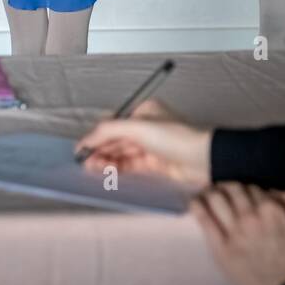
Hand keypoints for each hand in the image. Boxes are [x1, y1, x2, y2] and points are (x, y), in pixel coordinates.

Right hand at [75, 97, 212, 187]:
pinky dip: (117, 168)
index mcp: (144, 112)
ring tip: (93, 169)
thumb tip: (86, 139)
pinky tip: (106, 172)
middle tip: (84, 162)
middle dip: (99, 150)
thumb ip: (109, 130)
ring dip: (106, 160)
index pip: (113, 123)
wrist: (204, 159)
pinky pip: (130, 166)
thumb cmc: (176, 137)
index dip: (95, 136)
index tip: (80, 149)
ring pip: (121, 154)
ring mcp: (150, 147)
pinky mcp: (155, 164)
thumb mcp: (138, 127)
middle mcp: (146, 127)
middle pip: (115, 140)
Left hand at [191, 184, 284, 284]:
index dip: (251, 190)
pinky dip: (198, 206)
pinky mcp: (221, 249)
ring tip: (209, 193)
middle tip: (226, 191)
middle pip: (233, 189)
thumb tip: (273, 190)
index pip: (253, 187)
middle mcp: (251, 216)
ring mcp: (234, 233)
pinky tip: (196, 202)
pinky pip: (205, 220)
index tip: (247, 196)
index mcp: (272, 209)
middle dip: (230, 187)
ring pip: (216, 198)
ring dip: (212, 192)